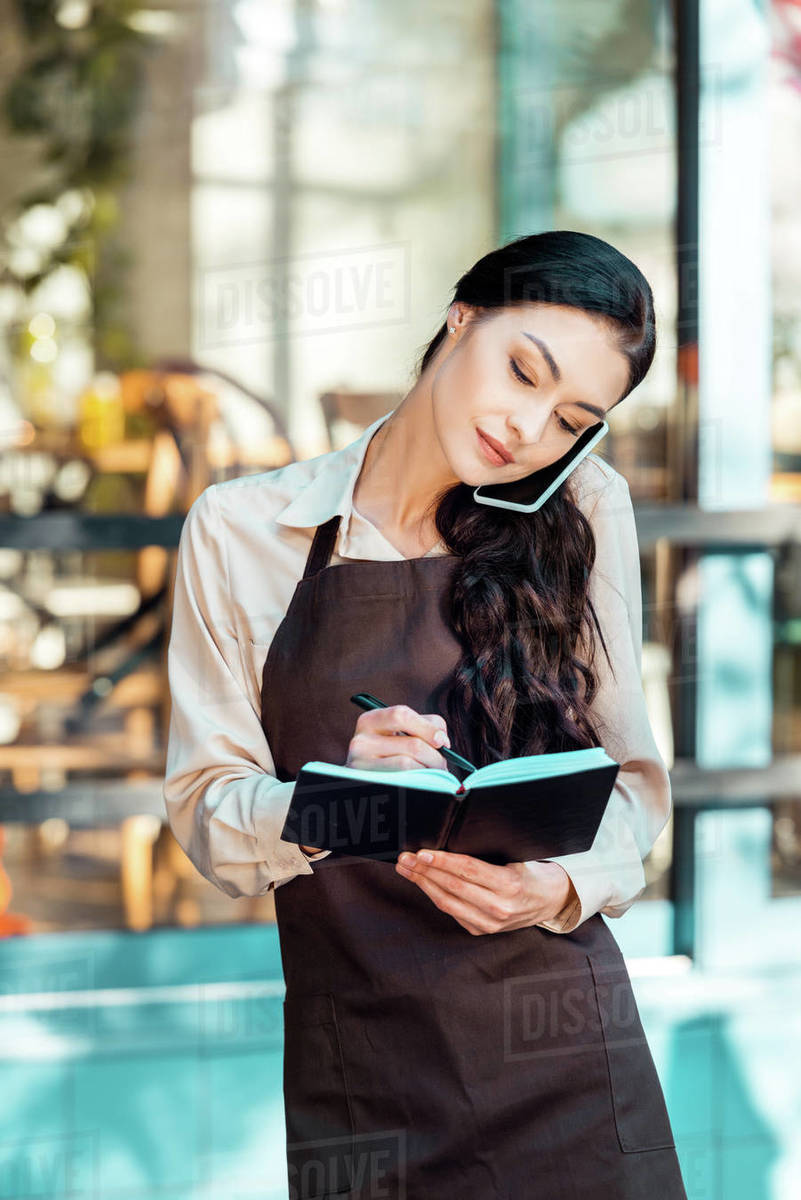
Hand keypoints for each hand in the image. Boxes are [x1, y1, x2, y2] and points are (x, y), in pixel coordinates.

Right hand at [345, 704, 451, 772]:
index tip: (443, 741)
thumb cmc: (388, 752)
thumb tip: (442, 741)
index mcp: (370, 720)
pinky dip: (418, 780)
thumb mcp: (398, 732)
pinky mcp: (367, 783)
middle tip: (442, 763)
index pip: (401, 715)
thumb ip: (423, 726)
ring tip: (432, 772)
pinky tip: (419, 780)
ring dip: (428, 770)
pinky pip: (402, 780)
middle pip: (412, 744)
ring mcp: (361, 764)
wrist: (364, 778)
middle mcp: (361, 740)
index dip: (427, 727)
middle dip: (435, 755)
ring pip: (408, 764)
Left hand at [394, 850, 575, 934]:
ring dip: (423, 884)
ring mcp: (489, 923)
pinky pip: (452, 912)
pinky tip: (423, 883)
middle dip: (424, 871)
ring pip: (447, 902)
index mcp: (509, 885)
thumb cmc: (530, 872)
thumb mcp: (516, 857)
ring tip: (406, 869)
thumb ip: (487, 853)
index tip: (422, 852)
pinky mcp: (482, 930)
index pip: (467, 870)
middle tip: (405, 859)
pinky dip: (435, 895)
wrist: (549, 900)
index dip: (442, 861)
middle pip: (452, 887)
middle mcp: (499, 907)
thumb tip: (451, 838)